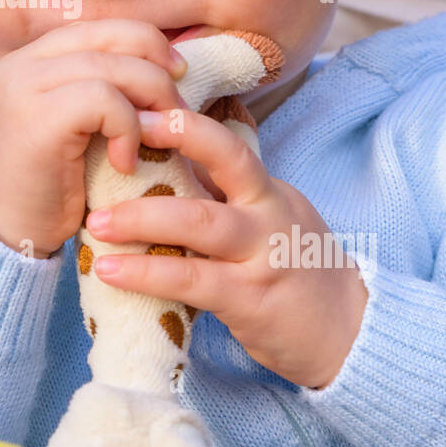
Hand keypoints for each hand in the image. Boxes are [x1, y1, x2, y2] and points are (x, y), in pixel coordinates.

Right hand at [0, 20, 188, 259]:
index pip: (99, 27)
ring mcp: (24, 87)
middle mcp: (21, 64)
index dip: (145, 43)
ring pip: (114, 66)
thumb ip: (97, 90)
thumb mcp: (72, 127)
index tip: (175, 75)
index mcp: (28, 60)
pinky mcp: (38, 118)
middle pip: (112, 37)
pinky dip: (129, 129)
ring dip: (151, 101)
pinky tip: (126, 162)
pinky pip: (105, 100)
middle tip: (177, 109)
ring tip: (157, 138)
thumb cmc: (45, 187)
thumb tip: (165, 66)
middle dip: (158, 69)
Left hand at [83, 106, 368, 388]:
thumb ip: (221, 196)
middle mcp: (269, 214)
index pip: (229, 143)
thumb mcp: (266, 221)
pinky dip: (146, 274)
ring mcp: (262, 255)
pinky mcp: (250, 300)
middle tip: (111, 140)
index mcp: (269, 191)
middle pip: (225, 161)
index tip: (137, 112)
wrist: (350, 334)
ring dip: (141, 219)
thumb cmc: (294, 271)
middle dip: (167, 143)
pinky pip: (191, 280)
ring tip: (96, 223)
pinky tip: (110, 271)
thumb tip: (159, 164)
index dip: (185, 123)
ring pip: (200, 222)